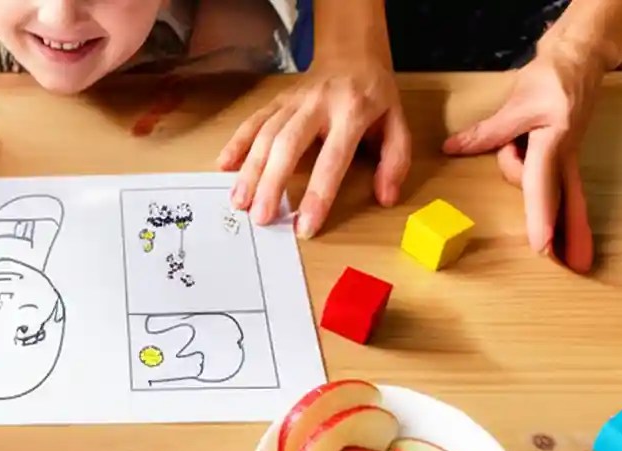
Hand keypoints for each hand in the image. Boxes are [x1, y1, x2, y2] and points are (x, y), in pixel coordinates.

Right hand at [218, 55, 409, 237]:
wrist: (352, 54)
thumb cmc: (374, 96)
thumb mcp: (397, 124)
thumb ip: (395, 160)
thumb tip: (386, 197)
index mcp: (353, 111)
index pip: (333, 158)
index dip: (319, 194)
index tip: (305, 225)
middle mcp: (319, 104)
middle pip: (289, 144)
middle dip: (272, 182)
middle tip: (261, 217)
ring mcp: (293, 100)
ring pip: (266, 134)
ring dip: (250, 169)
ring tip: (239, 202)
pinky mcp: (276, 100)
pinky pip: (253, 120)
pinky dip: (236, 142)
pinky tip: (224, 166)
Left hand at [443, 43, 605, 273]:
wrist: (577, 61)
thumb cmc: (551, 79)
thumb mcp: (516, 104)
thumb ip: (486, 132)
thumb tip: (453, 148)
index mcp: (554, 143)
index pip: (543, 186)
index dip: (542, 217)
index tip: (541, 246)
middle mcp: (563, 158)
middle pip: (565, 201)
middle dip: (571, 234)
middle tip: (579, 266)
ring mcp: (565, 160)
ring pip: (552, 193)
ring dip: (537, 192)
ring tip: (518, 144)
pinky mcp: (561, 159)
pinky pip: (554, 188)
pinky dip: (554, 209)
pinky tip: (569, 239)